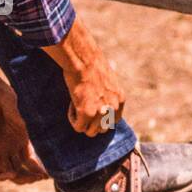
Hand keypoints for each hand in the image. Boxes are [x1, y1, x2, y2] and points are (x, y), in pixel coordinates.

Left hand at [0, 79, 47, 184]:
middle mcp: (9, 147)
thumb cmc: (5, 98)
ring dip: (21, 179)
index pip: (28, 161)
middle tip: (41, 178)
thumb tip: (39, 139)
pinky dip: (2, 176)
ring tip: (32, 178)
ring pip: (8, 172)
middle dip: (31, 176)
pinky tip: (12, 173)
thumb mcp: (22, 115)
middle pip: (19, 170)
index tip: (47, 175)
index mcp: (18, 140)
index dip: (37, 170)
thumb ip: (28, 130)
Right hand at [43, 14, 126, 137]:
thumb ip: (107, 91)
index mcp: (120, 99)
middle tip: (82, 106)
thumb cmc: (91, 64)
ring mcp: (101, 112)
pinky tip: (71, 105)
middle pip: (102, 129)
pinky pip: (78, 127)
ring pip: (90, 131)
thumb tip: (100, 96)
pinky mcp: (87, 114)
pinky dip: (73, 119)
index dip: (101, 117)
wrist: (83, 60)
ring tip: (76, 105)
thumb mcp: (107, 78)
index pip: (113, 121)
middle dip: (91, 122)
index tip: (92, 107)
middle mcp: (113, 108)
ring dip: (82, 122)